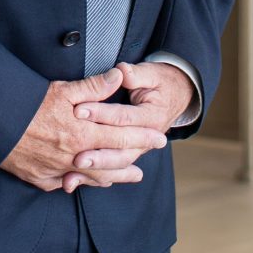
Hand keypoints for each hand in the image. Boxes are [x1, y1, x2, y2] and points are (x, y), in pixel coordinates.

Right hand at [0, 67, 168, 192]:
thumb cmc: (26, 105)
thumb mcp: (62, 90)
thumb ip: (94, 87)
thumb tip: (119, 76)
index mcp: (83, 133)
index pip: (121, 137)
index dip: (143, 138)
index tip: (160, 138)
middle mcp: (74, 156)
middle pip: (111, 163)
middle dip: (132, 163)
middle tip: (147, 165)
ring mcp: (57, 170)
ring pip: (92, 177)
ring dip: (113, 177)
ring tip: (128, 177)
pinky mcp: (40, 178)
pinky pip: (67, 184)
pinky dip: (82, 183)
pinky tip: (89, 181)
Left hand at [64, 62, 194, 187]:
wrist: (178, 95)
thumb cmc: (161, 83)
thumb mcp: (152, 74)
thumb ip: (136, 74)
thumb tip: (121, 71)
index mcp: (152, 116)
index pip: (123, 117)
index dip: (100, 113)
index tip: (78, 110)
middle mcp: (147, 137)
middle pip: (121, 149)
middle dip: (97, 153)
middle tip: (76, 156)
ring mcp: (140, 148)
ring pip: (118, 163)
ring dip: (96, 170)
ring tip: (75, 171)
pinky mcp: (130, 153)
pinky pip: (114, 170)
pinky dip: (95, 177)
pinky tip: (75, 181)